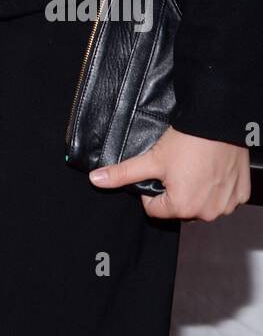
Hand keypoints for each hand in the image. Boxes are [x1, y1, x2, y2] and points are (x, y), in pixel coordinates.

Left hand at [89, 125, 251, 219]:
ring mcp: (226, 205)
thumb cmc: (188, 141)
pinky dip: (217, 187)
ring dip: (196, 190)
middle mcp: (207, 213)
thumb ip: (123, 173)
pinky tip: (211, 169)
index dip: (151, 190)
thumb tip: (96, 180)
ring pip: (202, 204)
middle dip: (175, 191)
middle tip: (177, 167)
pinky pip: (224, 197)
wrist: (218, 122)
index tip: (158, 172)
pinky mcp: (240, 194)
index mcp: (183, 207)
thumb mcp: (151, 158)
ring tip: (194, 167)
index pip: (155, 209)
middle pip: (180, 208)